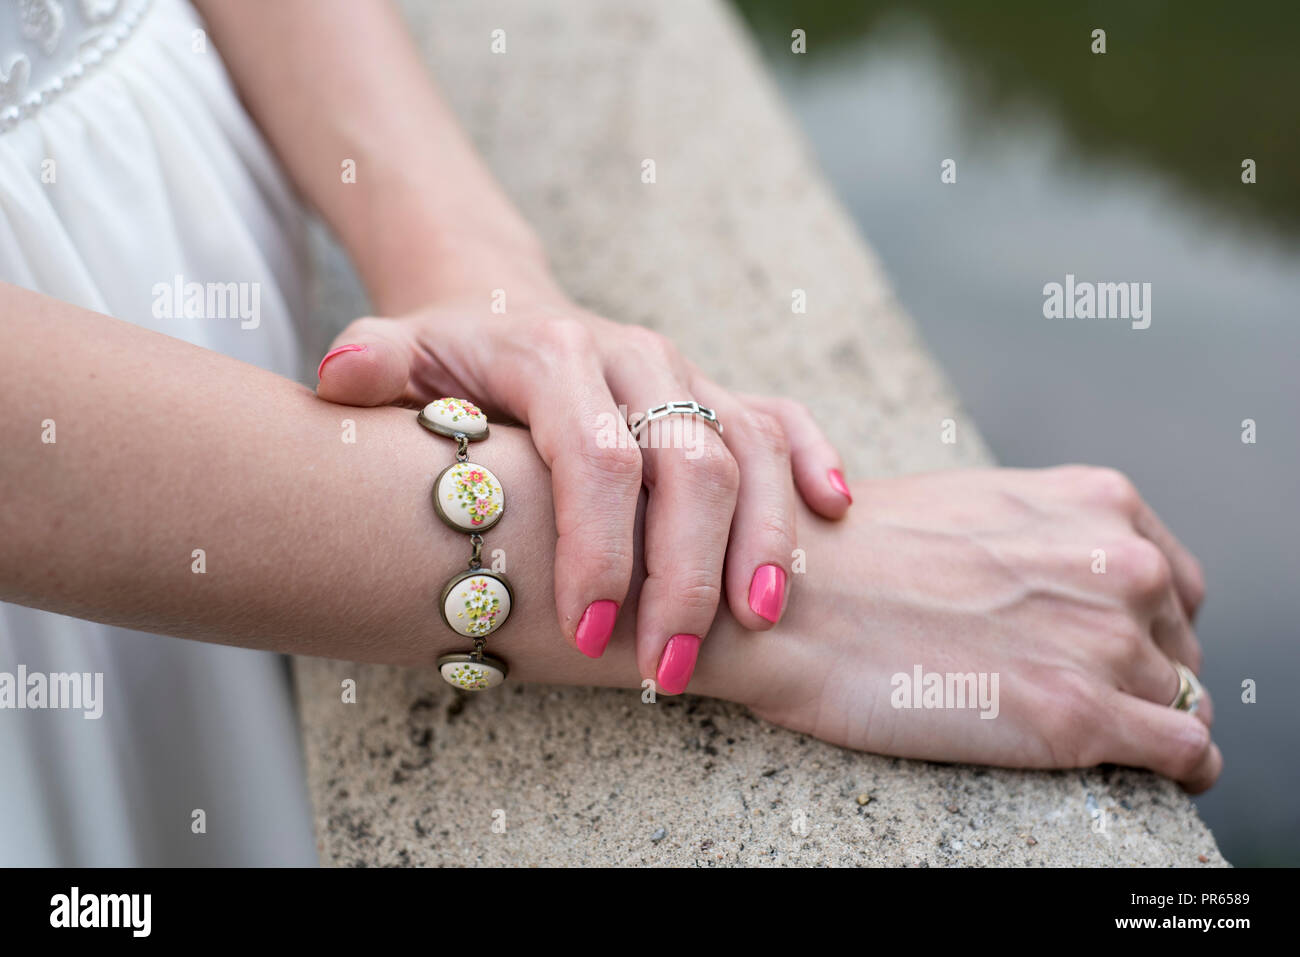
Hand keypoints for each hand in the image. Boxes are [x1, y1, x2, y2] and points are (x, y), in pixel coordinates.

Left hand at [314, 295, 851, 689]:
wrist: (513, 311)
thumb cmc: (456, 363)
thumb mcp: (404, 355)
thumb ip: (374, 364)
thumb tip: (342, 378)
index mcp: (559, 352)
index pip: (598, 455)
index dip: (602, 547)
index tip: (589, 631)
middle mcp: (638, 357)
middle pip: (689, 463)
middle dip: (684, 573)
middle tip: (663, 666)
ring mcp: (688, 375)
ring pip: (750, 448)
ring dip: (760, 539)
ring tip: (757, 622)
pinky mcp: (724, 391)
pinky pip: (785, 418)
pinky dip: (814, 461)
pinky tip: (832, 513)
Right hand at [723, 466, 1219, 791]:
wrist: (788, 598)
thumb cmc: (853, 553)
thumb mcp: (972, 508)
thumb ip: (1040, 536)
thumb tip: (1063, 584)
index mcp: (1095, 502)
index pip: (1169, 578)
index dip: (1139, 620)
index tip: (1104, 646)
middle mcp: (1119, 562)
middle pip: (1177, 640)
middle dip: (1138, 668)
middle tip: (1067, 688)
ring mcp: (1106, 640)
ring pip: (1181, 697)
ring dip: (1143, 718)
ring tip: (1080, 732)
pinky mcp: (1080, 717)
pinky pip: (1187, 753)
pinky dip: (1181, 768)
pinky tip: (1154, 774)